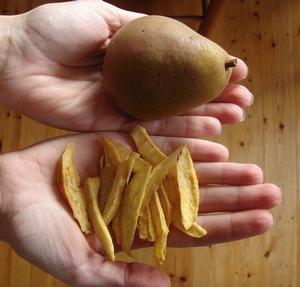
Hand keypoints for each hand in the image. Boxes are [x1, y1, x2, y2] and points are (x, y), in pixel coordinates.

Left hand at [0, 0, 251, 135]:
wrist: (17, 59)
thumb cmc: (54, 30)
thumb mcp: (105, 16)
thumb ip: (141, 28)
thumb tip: (178, 35)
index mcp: (134, 56)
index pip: (180, 66)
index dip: (209, 69)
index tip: (237, 71)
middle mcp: (134, 84)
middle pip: (181, 94)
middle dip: (214, 97)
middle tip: (243, 102)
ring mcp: (125, 107)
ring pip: (172, 116)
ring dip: (204, 117)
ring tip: (233, 118)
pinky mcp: (112, 127)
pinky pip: (151, 132)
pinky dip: (179, 133)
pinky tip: (206, 131)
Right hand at [0, 133, 280, 286]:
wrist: (11, 193)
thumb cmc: (38, 233)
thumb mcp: (78, 266)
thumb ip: (120, 277)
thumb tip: (166, 285)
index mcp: (138, 230)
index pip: (194, 231)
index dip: (229, 227)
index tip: (263, 219)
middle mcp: (144, 199)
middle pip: (197, 199)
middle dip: (234, 196)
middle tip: (269, 189)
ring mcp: (135, 171)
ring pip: (185, 170)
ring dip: (218, 169)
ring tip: (251, 169)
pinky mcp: (121, 147)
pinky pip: (161, 143)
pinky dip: (187, 143)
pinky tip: (215, 143)